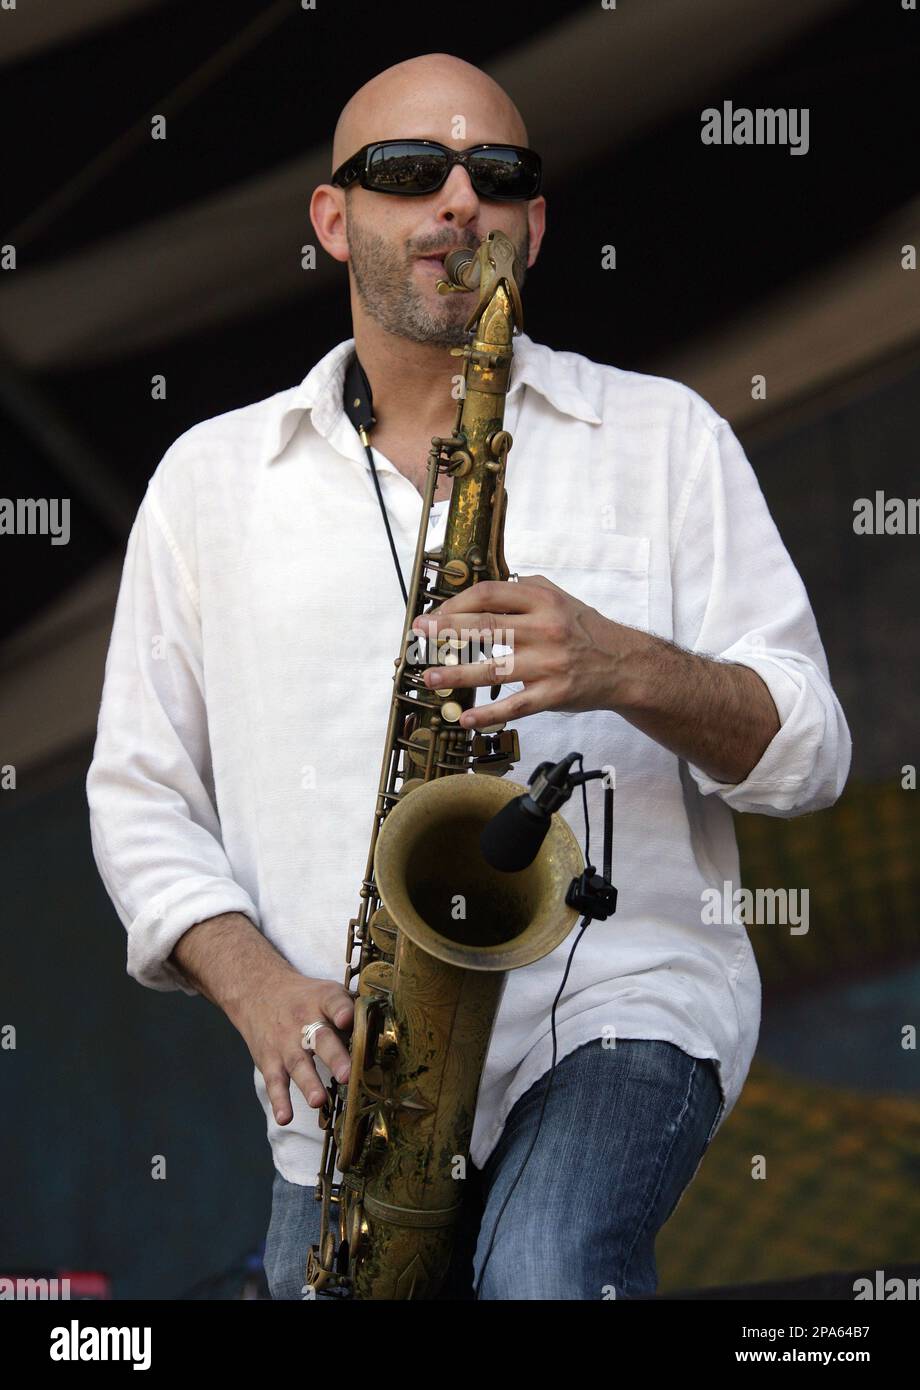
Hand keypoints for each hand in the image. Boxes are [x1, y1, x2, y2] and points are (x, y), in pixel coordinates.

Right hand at [232, 970, 354, 1125]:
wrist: (259, 991)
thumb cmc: (306, 998)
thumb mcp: (328, 993)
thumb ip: (354, 1010)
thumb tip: (388, 1030)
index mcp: (324, 1000)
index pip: (334, 1002)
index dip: (342, 1011)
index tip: (348, 1020)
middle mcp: (304, 1021)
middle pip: (320, 1039)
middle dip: (334, 1058)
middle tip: (346, 1076)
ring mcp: (285, 1043)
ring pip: (298, 1064)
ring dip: (308, 1084)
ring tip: (318, 1101)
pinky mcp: (270, 1061)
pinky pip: (274, 1083)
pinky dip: (279, 1101)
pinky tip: (284, 1118)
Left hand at [412, 575, 638, 730]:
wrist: (625, 665)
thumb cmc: (585, 630)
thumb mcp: (559, 598)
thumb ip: (522, 592)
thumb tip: (479, 594)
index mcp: (543, 600)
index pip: (490, 594)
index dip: (456, 603)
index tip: (433, 614)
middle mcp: (545, 629)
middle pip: (486, 627)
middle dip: (446, 631)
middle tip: (418, 636)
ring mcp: (549, 663)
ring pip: (494, 668)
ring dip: (457, 674)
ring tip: (430, 677)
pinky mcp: (554, 694)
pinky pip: (515, 706)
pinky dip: (488, 715)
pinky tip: (465, 718)